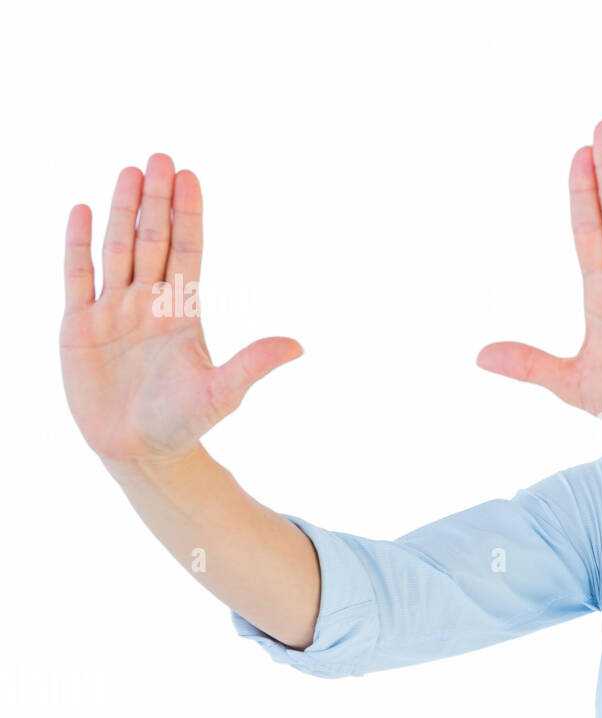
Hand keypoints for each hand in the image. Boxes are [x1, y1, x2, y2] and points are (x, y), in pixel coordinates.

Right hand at [60, 153, 303, 467]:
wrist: (139, 451)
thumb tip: (299, 346)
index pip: (188, 251)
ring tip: (128, 171)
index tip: (189, 176)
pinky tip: (83, 210)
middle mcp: (148, 303)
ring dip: (121, 211)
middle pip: (152, 240)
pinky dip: (78, 244)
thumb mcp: (222, 392)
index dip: (187, 215)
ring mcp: (113, 311)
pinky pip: (76, 276)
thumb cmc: (184, 422)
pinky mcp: (79, 326)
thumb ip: (253, 364)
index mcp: (184, 312)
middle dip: (155, 200)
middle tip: (160, 157)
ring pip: (117, 249)